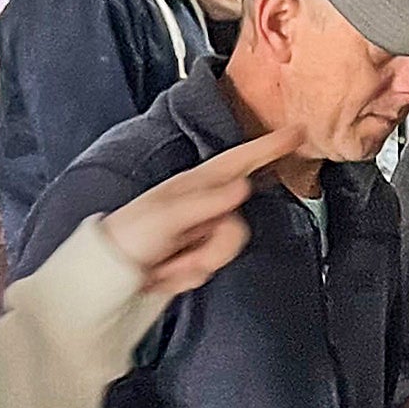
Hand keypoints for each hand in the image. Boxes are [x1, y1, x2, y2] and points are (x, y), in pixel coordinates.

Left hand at [92, 128, 300, 299]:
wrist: (109, 276)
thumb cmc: (129, 236)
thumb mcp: (165, 216)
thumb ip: (206, 202)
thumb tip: (243, 187)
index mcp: (195, 185)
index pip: (241, 161)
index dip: (269, 147)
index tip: (298, 130)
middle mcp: (204, 205)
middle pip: (239, 223)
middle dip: (213, 247)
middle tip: (180, 254)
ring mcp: (203, 230)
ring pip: (229, 247)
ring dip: (199, 262)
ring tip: (168, 264)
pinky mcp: (200, 253)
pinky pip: (215, 265)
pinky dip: (191, 273)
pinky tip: (168, 270)